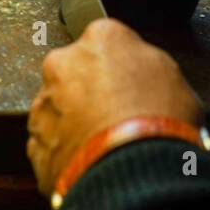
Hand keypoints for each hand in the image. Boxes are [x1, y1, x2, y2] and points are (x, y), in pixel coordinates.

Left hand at [27, 19, 202, 195]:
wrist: (131, 170)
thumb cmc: (158, 121)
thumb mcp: (174, 77)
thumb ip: (146, 65)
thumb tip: (143, 74)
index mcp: (101, 38)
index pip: (107, 43)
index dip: (121, 67)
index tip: (129, 84)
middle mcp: (63, 64)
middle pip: (74, 73)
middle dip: (89, 91)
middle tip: (116, 114)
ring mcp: (44, 103)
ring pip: (58, 108)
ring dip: (75, 122)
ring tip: (105, 142)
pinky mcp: (34, 141)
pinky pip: (50, 142)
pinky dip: (65, 151)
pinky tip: (90, 160)